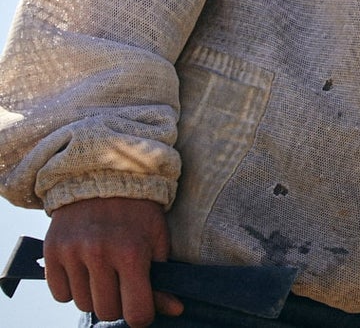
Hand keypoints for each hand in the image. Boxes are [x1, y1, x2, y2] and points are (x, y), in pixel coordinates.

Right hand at [43, 197, 182, 325]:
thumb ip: (164, 278)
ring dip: (94, 296)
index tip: (142, 308)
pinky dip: (72, 289)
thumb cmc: (138, 212)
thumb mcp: (158, 240)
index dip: (142, 316)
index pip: (135, 312)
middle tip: (123, 286)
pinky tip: (84, 270)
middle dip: (117, 305)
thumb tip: (175, 310)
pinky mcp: (52, 252)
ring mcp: (73, 253)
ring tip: (104, 272)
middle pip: (106, 311)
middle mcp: (100, 254)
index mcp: (132, 253)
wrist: (104, 176)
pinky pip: (60, 294)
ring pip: (82, 304)